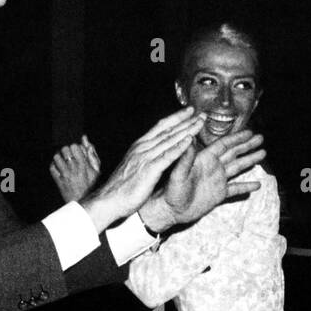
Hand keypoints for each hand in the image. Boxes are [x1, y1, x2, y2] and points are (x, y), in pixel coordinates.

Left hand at [50, 135, 100, 202]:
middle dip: (66, 150)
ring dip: (59, 157)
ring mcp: (65, 176)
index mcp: (84, 166)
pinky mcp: (59, 182)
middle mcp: (74, 170)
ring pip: (57, 157)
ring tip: (62, 161)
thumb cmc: (92, 187)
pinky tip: (58, 167)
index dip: (74, 147)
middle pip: (65, 150)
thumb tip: (85, 138)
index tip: (76, 152)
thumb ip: (91, 154)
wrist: (84, 204)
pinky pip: (52, 168)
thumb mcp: (96, 171)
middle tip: (68, 155)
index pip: (75, 147)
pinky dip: (54, 165)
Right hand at [80, 107, 205, 232]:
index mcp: (140, 146)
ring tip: (200, 122)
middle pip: (168, 130)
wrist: (109, 200)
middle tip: (202, 113)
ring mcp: (146, 157)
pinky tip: (190, 140)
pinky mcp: (149, 170)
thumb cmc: (121, 187)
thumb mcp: (134, 167)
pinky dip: (179, 147)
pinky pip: (167, 156)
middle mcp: (143, 148)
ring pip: (170, 139)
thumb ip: (144, 157)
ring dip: (187, 129)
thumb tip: (153, 153)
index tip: (189, 111)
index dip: (176, 117)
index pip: (160, 127)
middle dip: (186, 120)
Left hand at [153, 128, 266, 227]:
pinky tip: (257, 185)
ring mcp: (217, 180)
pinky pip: (235, 189)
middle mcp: (213, 167)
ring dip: (249, 160)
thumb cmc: (171, 191)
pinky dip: (246, 187)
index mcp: (204, 159)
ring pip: (237, 167)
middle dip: (247, 145)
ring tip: (263, 153)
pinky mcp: (219, 194)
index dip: (237, 138)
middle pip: (234, 153)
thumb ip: (185, 157)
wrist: (172, 210)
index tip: (249, 132)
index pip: (224, 145)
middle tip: (261, 138)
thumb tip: (189, 138)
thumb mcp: (178, 173)